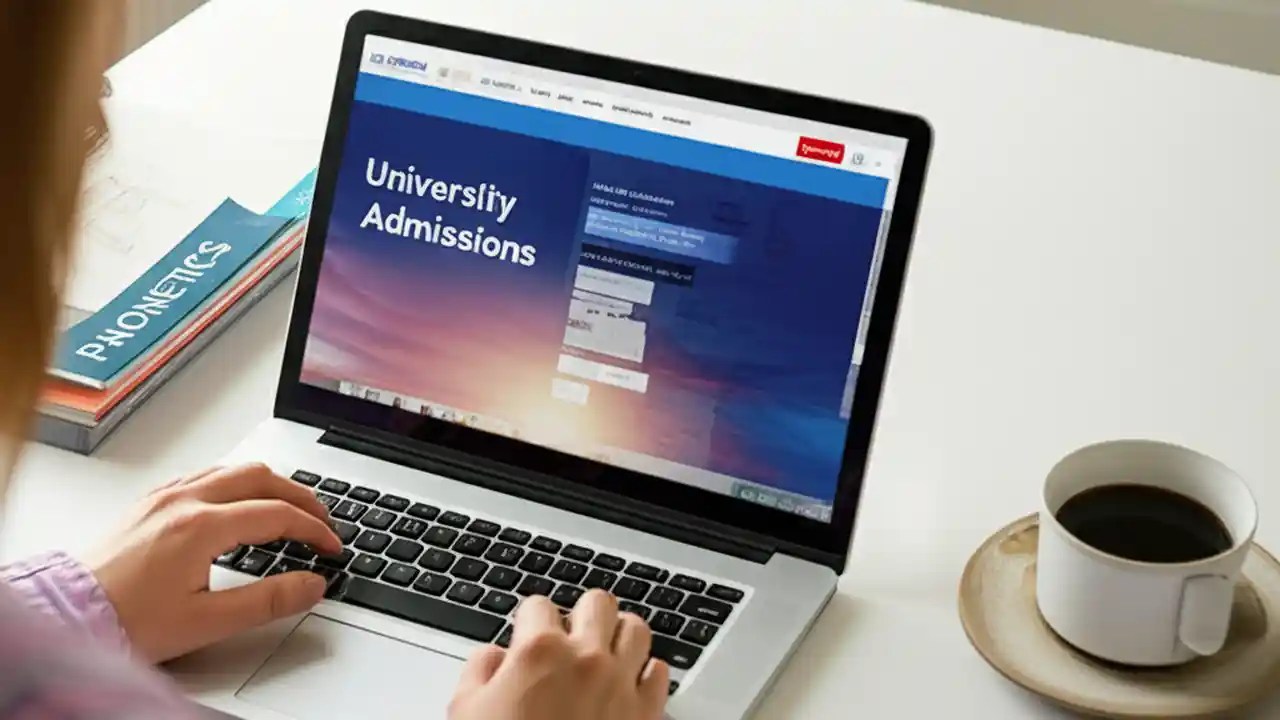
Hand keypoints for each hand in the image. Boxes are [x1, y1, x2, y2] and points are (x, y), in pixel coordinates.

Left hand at [87, 464, 340, 662]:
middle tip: (322, 519)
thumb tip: (312, 585)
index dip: (314, 530)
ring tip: (290, 504)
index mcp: (201, 526)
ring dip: (270, 482)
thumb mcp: (207, 621)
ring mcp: (163, 497)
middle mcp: (183, 501)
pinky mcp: (149, 502)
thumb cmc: (127, 621)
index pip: (277, 514)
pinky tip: (239, 499)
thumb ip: (268, 601)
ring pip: (231, 468)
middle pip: (261, 477)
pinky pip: (204, 474)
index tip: (332, 546)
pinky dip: (235, 481)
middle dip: (301, 496)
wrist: (69, 616)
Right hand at [449, 590, 668, 719]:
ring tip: (605, 650)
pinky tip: (628, 683)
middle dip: (582, 615)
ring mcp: (621, 684)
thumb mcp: (466, 712)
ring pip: (636, 628)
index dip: (530, 621)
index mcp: (539, 652)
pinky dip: (645, 672)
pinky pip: (660, 671)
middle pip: (597, 602)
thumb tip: (493, 657)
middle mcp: (586, 659)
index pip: (539, 605)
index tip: (530, 634)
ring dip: (619, 636)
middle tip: (571, 636)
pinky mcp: (647, 713)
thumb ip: (480, 671)